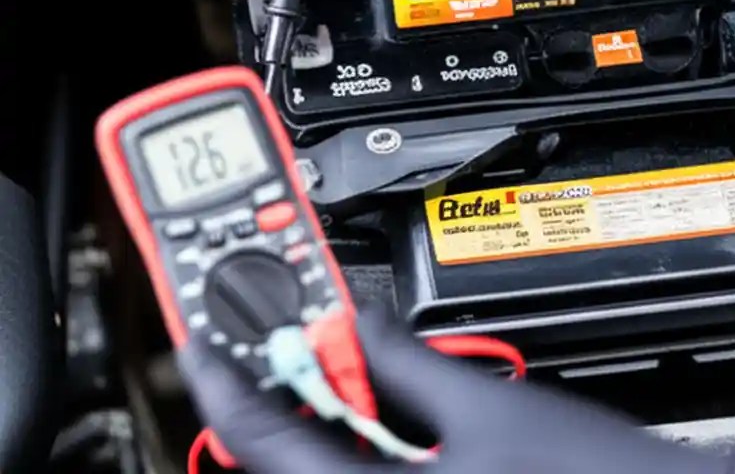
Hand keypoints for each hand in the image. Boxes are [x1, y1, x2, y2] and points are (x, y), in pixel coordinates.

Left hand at [178, 309, 734, 472]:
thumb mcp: (486, 406)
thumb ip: (408, 361)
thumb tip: (360, 321)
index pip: (262, 444)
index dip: (225, 382)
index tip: (203, 343)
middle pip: (287, 472)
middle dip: (278, 404)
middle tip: (278, 346)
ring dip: (321, 428)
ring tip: (331, 371)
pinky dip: (360, 456)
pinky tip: (380, 419)